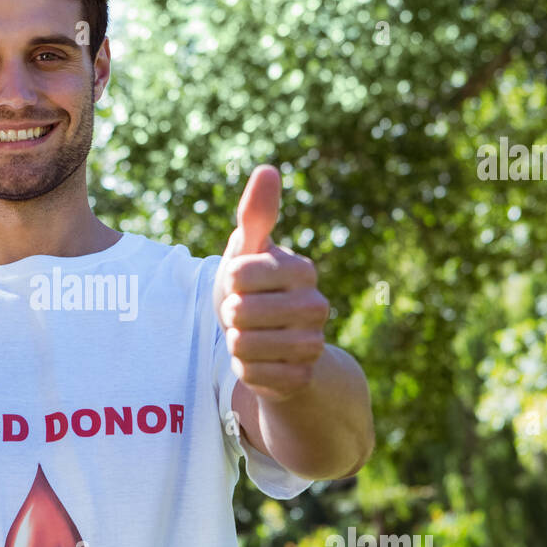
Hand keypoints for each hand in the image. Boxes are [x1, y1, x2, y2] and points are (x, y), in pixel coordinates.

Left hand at [212, 165, 329, 400]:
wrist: (271, 345)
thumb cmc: (253, 290)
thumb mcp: (248, 251)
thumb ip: (256, 215)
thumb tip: (268, 169)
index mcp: (303, 270)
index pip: (239, 273)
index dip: (230, 281)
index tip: (244, 285)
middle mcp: (316, 306)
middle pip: (239, 312)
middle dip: (230, 315)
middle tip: (246, 315)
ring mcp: (312, 344)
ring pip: (244, 344)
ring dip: (235, 343)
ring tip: (251, 336)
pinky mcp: (301, 377)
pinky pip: (251, 374)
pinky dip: (244, 368)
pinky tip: (259, 361)